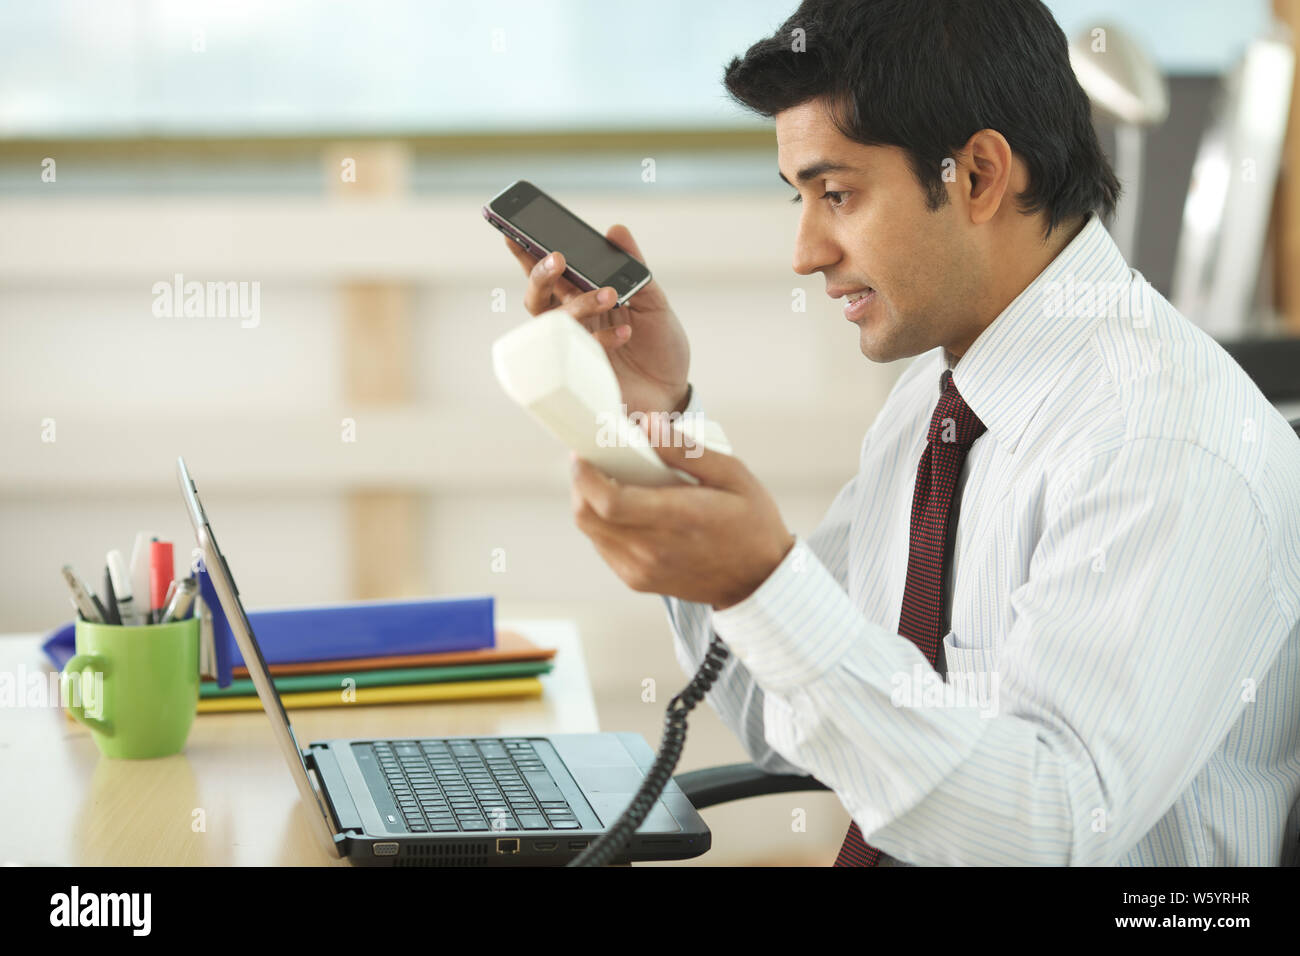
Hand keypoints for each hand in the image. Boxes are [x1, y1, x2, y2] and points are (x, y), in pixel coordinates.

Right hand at [504, 224, 690, 417]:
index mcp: (585, 299)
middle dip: (542, 275)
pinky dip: (603, 338)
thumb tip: (616, 231)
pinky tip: (625, 331)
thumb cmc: (660, 345)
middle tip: (558, 259)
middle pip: (539, 297)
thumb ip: (634, 267)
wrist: (672, 391)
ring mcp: (576, 347)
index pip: (553, 274)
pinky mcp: (583, 372)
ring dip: (578, 304)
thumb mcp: (654, 301)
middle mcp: (574, 322)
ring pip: (554, 322)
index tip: (517, 233)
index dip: (529, 254)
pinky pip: (578, 351)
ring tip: (610, 294)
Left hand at [568, 430, 795, 608]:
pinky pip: (604, 546)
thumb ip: (686, 449)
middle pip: (588, 516)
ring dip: (589, 503)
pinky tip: (622, 508)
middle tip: (589, 461)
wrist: (758, 580)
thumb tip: (648, 423)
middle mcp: (653, 549)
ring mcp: (642, 570)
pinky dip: (603, 523)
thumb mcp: (732, 475)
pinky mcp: (638, 581)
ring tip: (606, 480)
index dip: (585, 476)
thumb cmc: (751, 522)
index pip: (610, 501)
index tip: (582, 453)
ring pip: (591, 532)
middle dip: (580, 484)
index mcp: (679, 518)